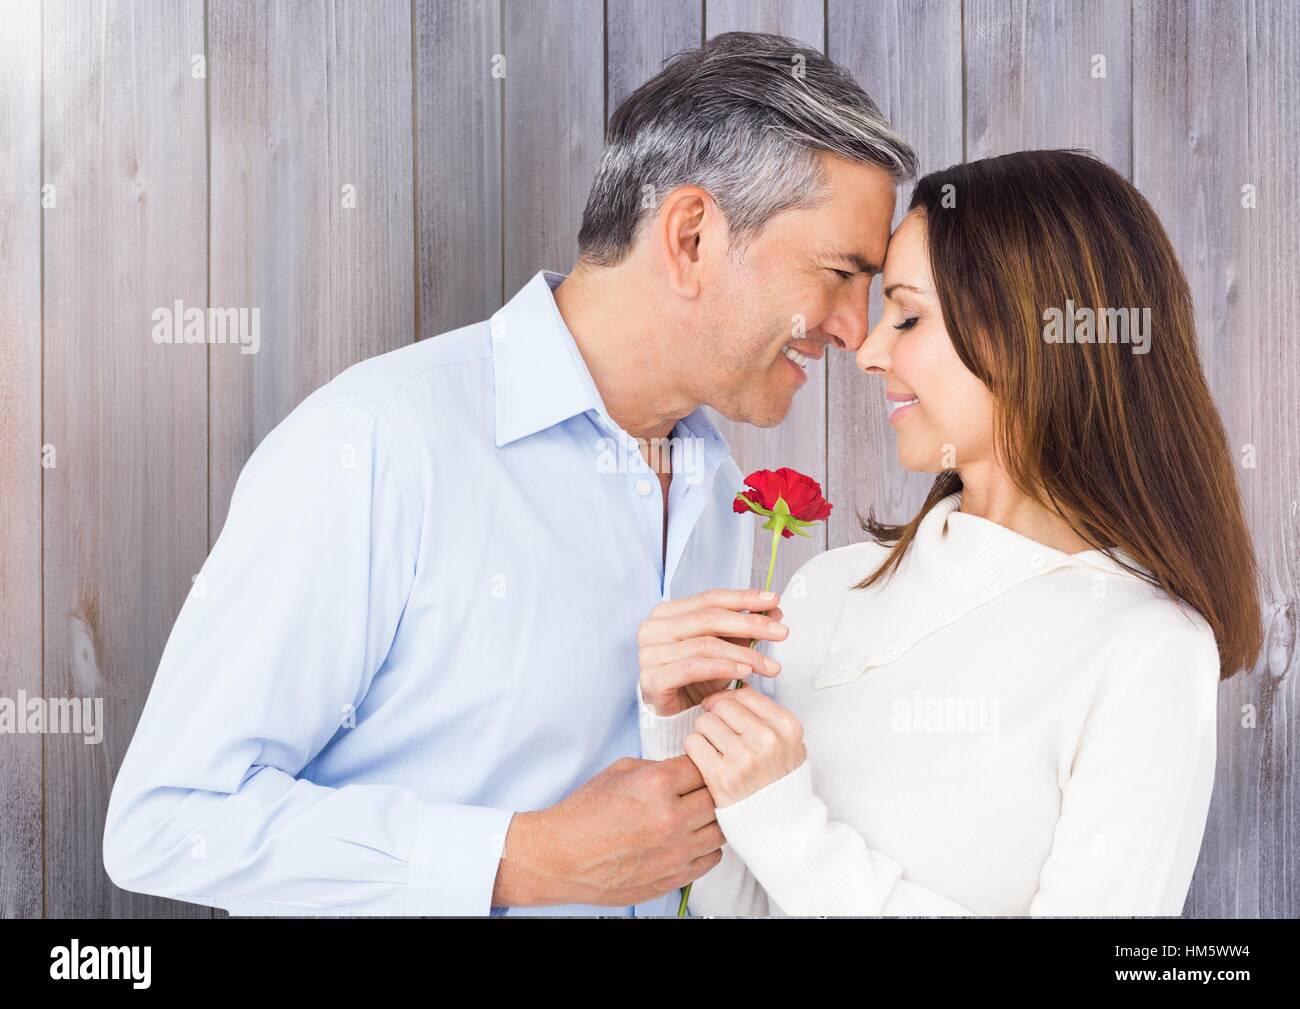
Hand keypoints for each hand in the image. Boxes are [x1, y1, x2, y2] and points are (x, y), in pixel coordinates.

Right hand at [492, 755, 724, 906]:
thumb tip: (687, 768)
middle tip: (694, 792)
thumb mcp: (619, 771)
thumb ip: (659, 767)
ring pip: (721, 829)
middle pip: (718, 796)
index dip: (698, 765)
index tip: (691, 770)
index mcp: (656, 784)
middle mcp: (671, 817)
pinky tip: (688, 839)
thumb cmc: (585, 813)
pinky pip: (712, 857)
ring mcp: (675, 851)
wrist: (561, 857)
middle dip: (708, 791)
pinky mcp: (674, 876)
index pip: (703, 766)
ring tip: (692, 816)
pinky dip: (705, 847)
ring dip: (710, 820)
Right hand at [638, 588, 788, 716]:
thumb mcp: (723, 648)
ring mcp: (649, 654)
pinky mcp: (652, 680)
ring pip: (705, 644)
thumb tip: (774, 609)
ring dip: (743, 653)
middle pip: (709, 618)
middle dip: (750, 624)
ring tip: (769, 665)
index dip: (743, 598)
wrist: (674, 717)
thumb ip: (743, 628)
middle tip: (780, 632)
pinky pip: (694, 668)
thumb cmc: (696, 679)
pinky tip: (745, 674)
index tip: (773, 601)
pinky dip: (723, 668)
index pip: (710, 598)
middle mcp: (653, 628)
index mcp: (667, 613)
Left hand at [684, 686, 807, 808]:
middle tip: (718, 734)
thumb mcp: (787, 743)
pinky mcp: (722, 777)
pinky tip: (706, 761)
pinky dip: (694, 750)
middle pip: (722, 705)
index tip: (726, 713)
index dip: (729, 701)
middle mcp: (768, 740)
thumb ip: (765, 715)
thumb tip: (733, 687)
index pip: (745, 694)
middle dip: (715, 716)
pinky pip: (693, 742)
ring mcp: (745, 759)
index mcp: (787, 727)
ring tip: (715, 750)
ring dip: (704, 733)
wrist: (781, 827)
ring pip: (704, 721)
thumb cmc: (779, 782)